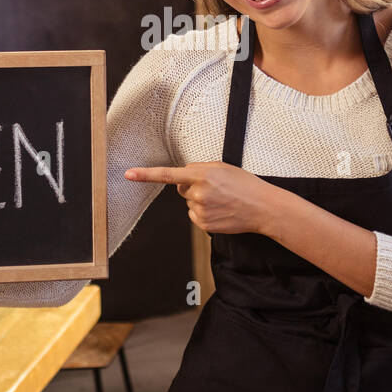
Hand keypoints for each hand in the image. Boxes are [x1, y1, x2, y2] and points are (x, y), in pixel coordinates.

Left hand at [124, 161, 271, 234]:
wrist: (262, 208)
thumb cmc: (246, 185)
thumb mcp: (223, 167)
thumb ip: (200, 168)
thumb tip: (185, 175)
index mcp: (202, 175)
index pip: (168, 175)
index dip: (146, 175)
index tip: (129, 174)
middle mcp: (198, 193)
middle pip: (181, 188)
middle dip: (193, 186)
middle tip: (216, 187)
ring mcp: (200, 211)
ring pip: (189, 203)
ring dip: (201, 200)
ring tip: (223, 199)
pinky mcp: (204, 224)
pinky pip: (195, 215)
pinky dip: (205, 212)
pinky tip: (221, 210)